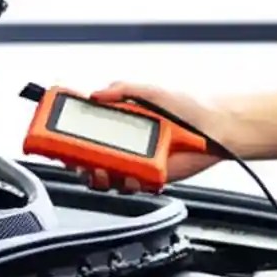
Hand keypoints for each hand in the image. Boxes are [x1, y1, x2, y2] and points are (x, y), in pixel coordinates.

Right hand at [76, 81, 225, 192]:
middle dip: (80, 164)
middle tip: (78, 161)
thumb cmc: (189, 106)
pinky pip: (132, 187)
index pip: (88, 133)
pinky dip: (127, 185)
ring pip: (108, 178)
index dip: (71, 139)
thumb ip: (124, 89)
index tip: (59, 140)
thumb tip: (95, 93)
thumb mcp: (152, 90)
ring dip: (100, 177)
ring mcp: (139, 162)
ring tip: (104, 170)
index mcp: (123, 123)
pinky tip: (131, 177)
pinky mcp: (152, 178)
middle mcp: (128, 144)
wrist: (217, 126)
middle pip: (92, 160)